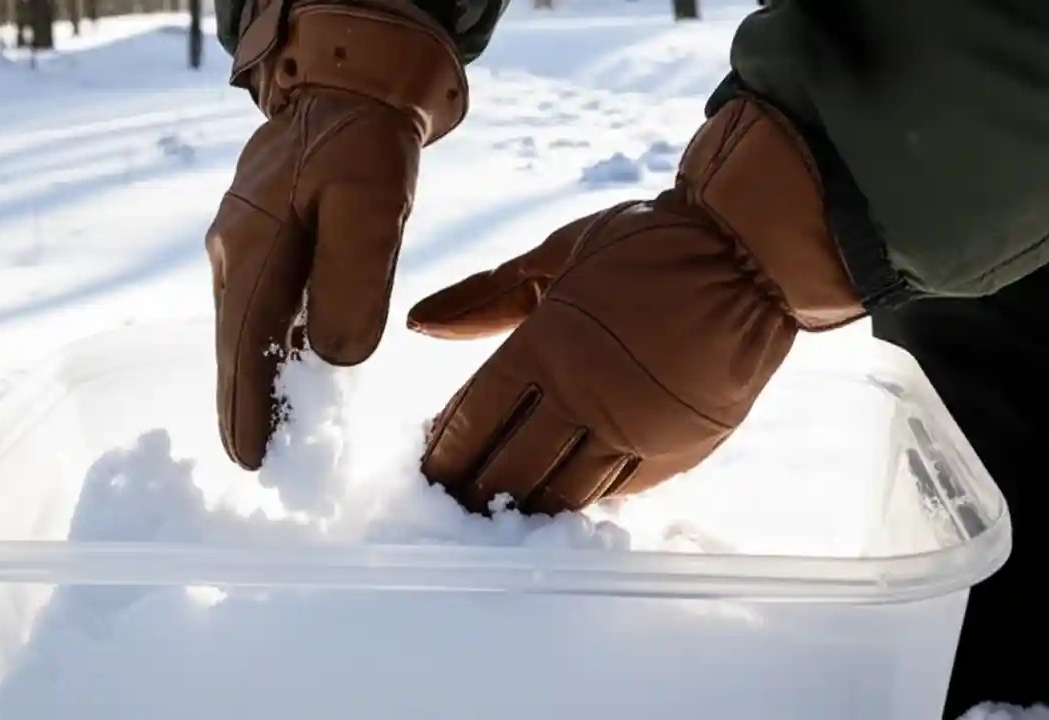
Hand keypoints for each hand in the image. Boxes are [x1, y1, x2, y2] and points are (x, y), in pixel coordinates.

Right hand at [206, 0, 465, 468]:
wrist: (348, 86)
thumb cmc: (363, 141)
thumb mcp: (370, 204)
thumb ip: (352, 282)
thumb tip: (336, 358)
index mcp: (253, 249)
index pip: (245, 346)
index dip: (246, 407)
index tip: (250, 459)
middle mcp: (235, 254)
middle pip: (235, 345)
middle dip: (245, 405)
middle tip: (256, 461)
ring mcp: (244, 247)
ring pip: (248, 330)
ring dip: (259, 380)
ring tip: (273, 434)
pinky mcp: (264, 242)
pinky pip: (265, 308)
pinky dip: (274, 347)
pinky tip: (292, 374)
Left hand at [409, 96, 865, 514]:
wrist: (753, 255)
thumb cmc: (649, 244)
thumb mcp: (557, 254)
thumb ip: (484, 296)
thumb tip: (418, 323)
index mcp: (548, 347)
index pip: (476, 417)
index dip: (446, 450)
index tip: (426, 469)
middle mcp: (585, 397)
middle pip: (510, 467)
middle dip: (472, 492)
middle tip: (449, 509)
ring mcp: (633, 430)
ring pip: (561, 490)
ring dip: (521, 508)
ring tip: (494, 519)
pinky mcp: (675, 450)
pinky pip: (613, 490)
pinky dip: (577, 500)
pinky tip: (555, 501)